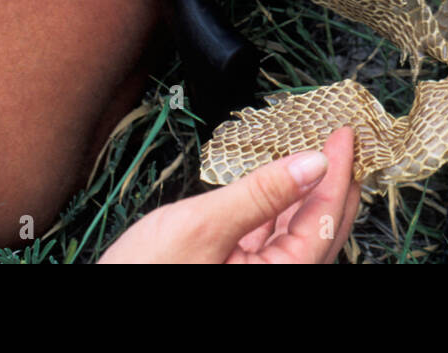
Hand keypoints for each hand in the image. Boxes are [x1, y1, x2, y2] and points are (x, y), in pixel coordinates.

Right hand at [98, 127, 359, 263]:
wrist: (101, 311)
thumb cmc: (140, 278)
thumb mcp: (201, 226)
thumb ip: (260, 194)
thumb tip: (311, 163)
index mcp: (279, 277)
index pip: (326, 219)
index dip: (339, 171)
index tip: (345, 135)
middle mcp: (277, 280)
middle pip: (323, 228)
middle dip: (335, 181)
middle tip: (343, 139)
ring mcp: (259, 278)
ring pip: (300, 232)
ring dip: (311, 192)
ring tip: (318, 152)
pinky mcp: (240, 274)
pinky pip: (275, 239)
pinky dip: (283, 207)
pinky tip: (284, 182)